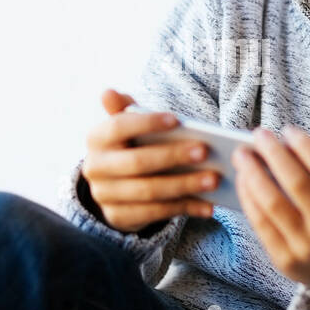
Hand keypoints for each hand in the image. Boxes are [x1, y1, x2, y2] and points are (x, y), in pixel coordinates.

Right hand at [80, 89, 219, 233]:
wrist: (114, 188)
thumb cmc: (129, 147)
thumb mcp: (127, 128)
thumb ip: (125, 110)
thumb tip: (109, 92)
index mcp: (96, 138)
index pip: (118, 127)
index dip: (146, 123)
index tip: (177, 120)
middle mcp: (94, 167)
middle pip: (137, 162)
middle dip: (172, 156)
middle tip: (205, 151)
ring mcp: (104, 195)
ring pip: (149, 191)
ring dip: (185, 185)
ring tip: (214, 179)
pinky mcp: (118, 217)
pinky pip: (156, 214)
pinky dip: (185, 208)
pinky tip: (208, 204)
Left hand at [232, 126, 309, 309]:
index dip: (305, 146)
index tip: (288, 130)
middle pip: (297, 184)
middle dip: (274, 154)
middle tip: (259, 135)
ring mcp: (306, 247)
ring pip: (273, 204)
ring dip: (253, 174)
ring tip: (242, 155)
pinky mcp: (284, 260)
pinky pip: (260, 224)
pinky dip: (248, 198)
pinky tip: (242, 180)